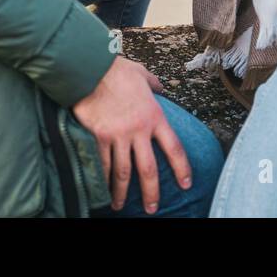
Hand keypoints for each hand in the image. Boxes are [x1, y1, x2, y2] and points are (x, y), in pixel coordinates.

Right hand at [71, 56, 190, 212]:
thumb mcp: (142, 73)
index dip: (182, 169)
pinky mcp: (99, 136)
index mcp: (154, 116)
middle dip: (151, 192)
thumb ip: (154, 84)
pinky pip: (102, 163)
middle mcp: (139, 130)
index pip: (174, 148)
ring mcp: (118, 135)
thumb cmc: (116, 69)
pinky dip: (102, 178)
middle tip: (152, 208)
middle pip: (148, 170)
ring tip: (119, 205)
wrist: (90, 68)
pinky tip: (102, 188)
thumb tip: (160, 87)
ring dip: (121, 192)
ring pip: (123, 172)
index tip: (186, 184)